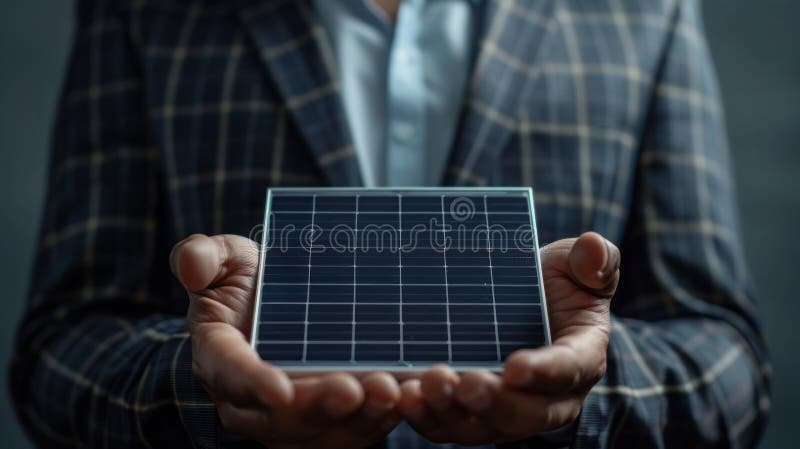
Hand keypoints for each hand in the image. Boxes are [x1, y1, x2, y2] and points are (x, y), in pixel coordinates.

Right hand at [170, 234, 401, 448]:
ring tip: (388, 393)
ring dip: (357, 419)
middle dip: (318, 407)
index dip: (254, 383)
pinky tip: (404, 401)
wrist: (277, 305)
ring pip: (321, 433)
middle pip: (282, 417)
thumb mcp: (225, 259)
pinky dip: (378, 422)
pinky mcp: (326, 425)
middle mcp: (251, 401)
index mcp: (220, 359)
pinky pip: (351, 435)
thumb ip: (204, 256)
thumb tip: (191, 263)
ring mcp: (289, 419)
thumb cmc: (249, 282)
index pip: (232, 375)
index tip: (280, 388)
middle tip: (352, 388)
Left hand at [396, 232, 618, 444]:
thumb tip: (595, 248)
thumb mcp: (576, 264)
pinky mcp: (469, 414)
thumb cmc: (554, 284)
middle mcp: (547, 398)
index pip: (568, 370)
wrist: (520, 301)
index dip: (544, 372)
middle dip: (493, 402)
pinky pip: (447, 425)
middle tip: (466, 383)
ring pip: (481, 427)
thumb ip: (596, 260)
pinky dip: (425, 416)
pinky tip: (403, 396)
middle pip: (525, 415)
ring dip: (451, 412)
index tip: (515, 366)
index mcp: (580, 359)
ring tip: (424, 387)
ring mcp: (504, 410)